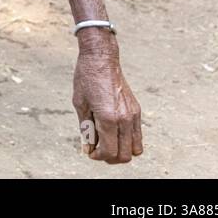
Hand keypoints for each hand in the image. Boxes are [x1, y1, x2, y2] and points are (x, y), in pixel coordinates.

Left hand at [72, 38, 142, 163]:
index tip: (90, 152)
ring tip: (107, 143)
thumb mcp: (80, 105)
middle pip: (125, 155)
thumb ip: (86, 129)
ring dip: (122, 151)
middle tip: (98, 150)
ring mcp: (133, 115)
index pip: (109, 151)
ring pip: (136, 148)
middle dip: (110, 157)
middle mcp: (124, 119)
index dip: (98, 156)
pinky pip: (138, 135)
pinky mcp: (137, 110)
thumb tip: (88, 148)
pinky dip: (128, 141)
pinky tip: (113, 132)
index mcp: (108, 118)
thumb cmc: (86, 79)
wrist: (101, 59)